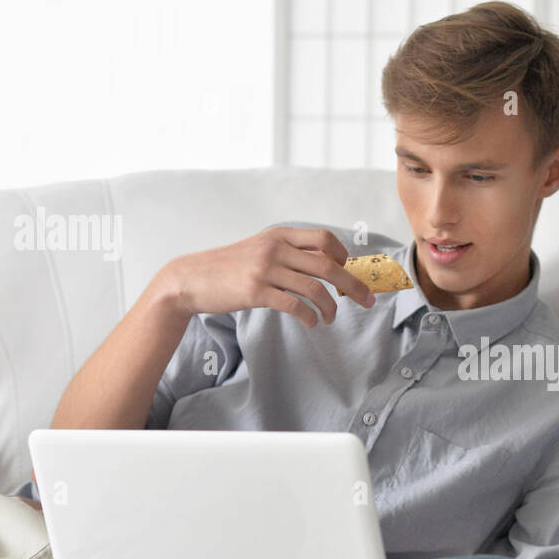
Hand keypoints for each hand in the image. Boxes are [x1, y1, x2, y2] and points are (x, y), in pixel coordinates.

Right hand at [159, 227, 376, 326]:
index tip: (348, 272)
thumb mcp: (259, 249)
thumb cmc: (229, 268)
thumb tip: (324, 265)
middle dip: (354, 285)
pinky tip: (311, 323)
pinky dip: (309, 317)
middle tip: (368, 301)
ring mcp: (265, 269)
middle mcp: (275, 248)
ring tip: (330, 318)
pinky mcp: (256, 291)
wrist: (191, 279)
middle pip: (328, 265)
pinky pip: (295, 305)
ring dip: (331, 307)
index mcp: (279, 235)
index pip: (324, 239)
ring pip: (315, 288)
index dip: (343, 256)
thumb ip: (288, 252)